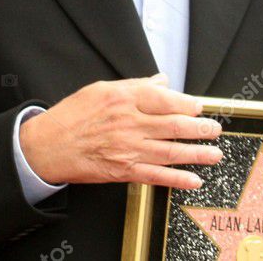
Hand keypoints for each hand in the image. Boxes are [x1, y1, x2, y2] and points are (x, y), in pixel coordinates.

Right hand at [19, 73, 222, 189]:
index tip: (199, 106)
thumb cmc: (71, 116)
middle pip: (174, 125)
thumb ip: (134, 86)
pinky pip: (157, 176)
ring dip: (197, 153)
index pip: (164, 99)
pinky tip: (194, 180)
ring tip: (215, 153)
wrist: (47, 146)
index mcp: (122, 99)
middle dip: (200, 128)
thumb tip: (161, 81)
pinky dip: (178, 179)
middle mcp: (128, 123)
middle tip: (215, 129)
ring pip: (171, 151)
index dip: (187, 103)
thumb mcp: (100, 90)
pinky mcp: (123, 171)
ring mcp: (127, 149)